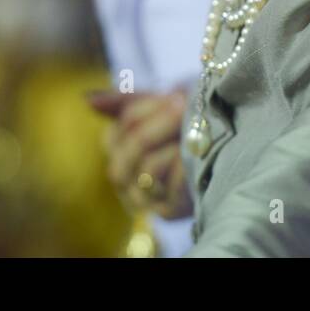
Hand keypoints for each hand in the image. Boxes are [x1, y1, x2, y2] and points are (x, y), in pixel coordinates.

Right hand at [86, 88, 192, 219]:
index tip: (178, 98)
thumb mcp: (158, 106)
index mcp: (116, 143)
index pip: (126, 123)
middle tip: (188, 111)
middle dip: (164, 125)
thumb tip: (87, 99)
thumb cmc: (186, 123)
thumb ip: (124, 102)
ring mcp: (141, 196)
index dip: (151, 109)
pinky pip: (170, 189)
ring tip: (196, 137)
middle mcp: (121, 173)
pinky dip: (185, 170)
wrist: (222, 149)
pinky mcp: (165, 212)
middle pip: (134, 145)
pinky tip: (198, 158)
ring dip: (176, 148)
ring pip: (148, 168)